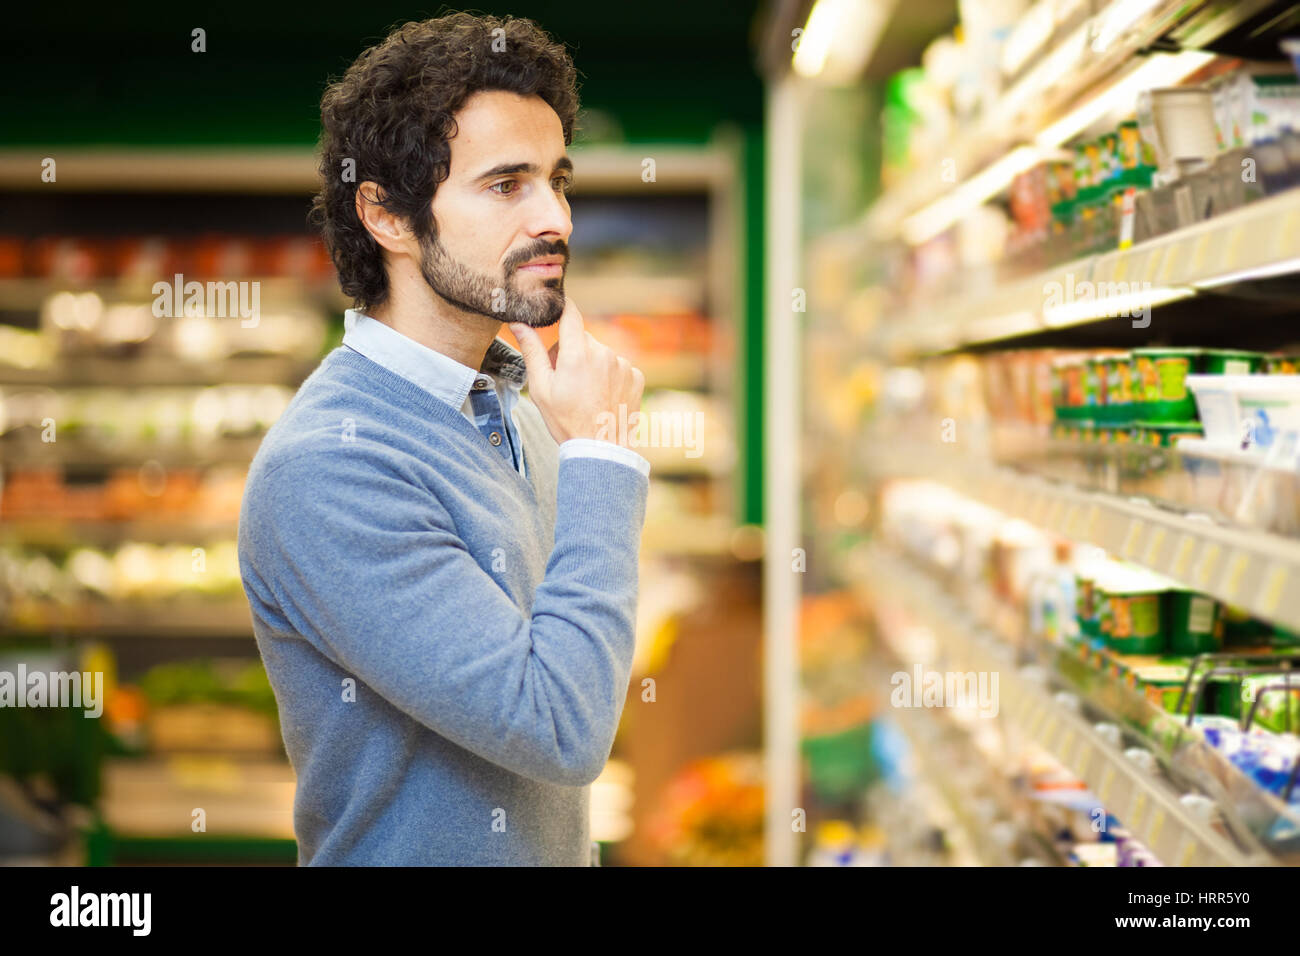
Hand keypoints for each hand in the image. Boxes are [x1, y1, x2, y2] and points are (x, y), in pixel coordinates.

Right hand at [510, 298, 644, 449]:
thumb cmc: (566, 421)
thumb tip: (518, 323)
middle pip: (583, 339)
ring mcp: (623, 365)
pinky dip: (610, 377)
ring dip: (592, 365)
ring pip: (601, 354)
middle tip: (564, 380)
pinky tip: (603, 397)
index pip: (571, 314)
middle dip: (572, 351)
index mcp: (577, 354)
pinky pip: (618, 367)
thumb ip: (531, 351)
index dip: (563, 307)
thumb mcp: (541, 388)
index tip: (557, 307)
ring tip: (586, 394)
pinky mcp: (636, 377)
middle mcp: (604, 354)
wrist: (600, 450)